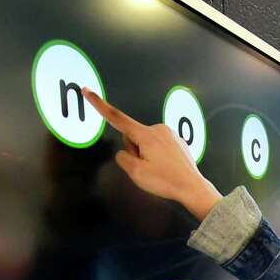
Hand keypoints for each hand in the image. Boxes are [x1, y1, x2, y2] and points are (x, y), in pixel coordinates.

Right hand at [82, 88, 221, 220]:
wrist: (192, 188)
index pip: (117, 118)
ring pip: (146, 141)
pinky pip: (159, 145)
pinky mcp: (178, 140)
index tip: (87, 91)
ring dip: (147, 153)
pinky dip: (158, 155)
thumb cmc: (166, 181)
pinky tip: (167, 167)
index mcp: (146, 135)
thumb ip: (122, 158)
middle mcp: (159, 129)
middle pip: (133, 136)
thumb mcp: (135, 173)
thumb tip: (125, 152)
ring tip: (159, 169)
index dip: (99, 105)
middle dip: (135, 151)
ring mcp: (170, 134)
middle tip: (147, 168)